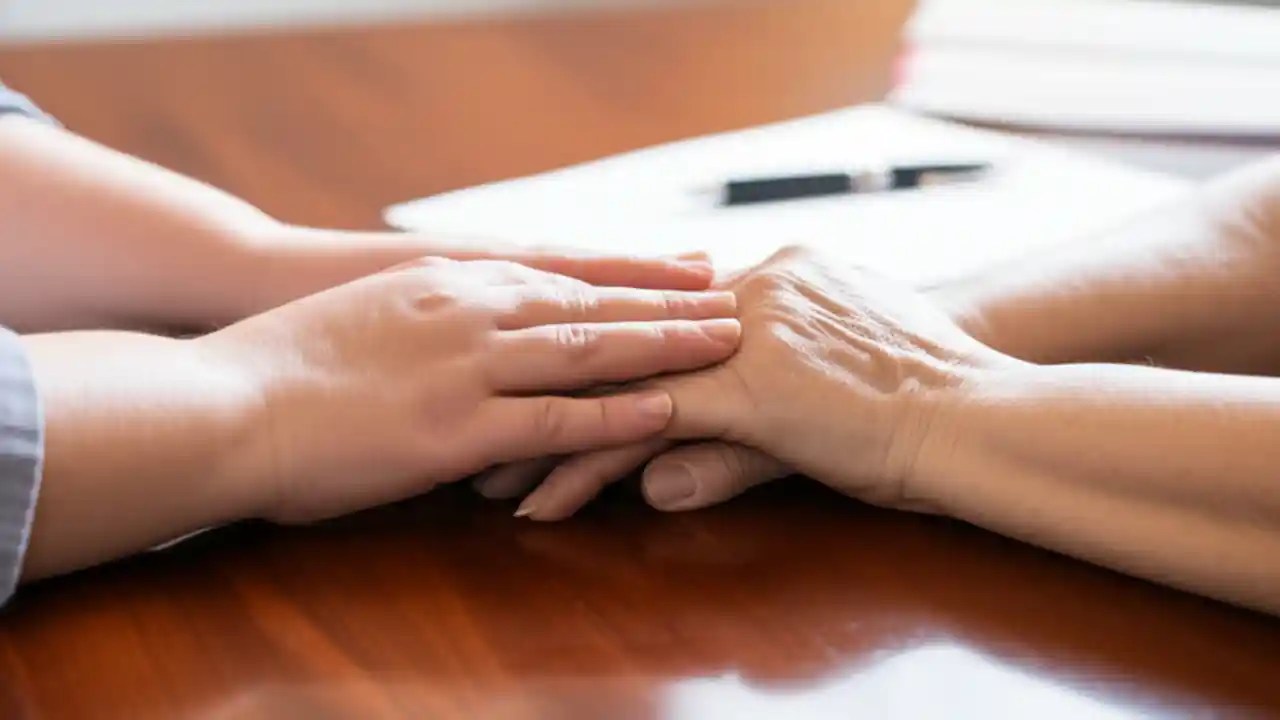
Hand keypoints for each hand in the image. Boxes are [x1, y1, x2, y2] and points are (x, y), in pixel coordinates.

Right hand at [195, 256, 739, 523]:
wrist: (226, 402)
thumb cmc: (285, 363)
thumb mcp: (369, 312)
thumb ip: (431, 315)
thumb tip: (471, 329)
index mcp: (447, 280)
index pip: (561, 270)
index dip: (628, 272)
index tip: (681, 268)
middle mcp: (469, 309)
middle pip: (592, 302)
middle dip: (666, 303)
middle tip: (732, 297)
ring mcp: (468, 366)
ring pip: (590, 350)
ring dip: (664, 346)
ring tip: (726, 343)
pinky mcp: (457, 427)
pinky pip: (556, 419)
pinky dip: (617, 414)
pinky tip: (666, 410)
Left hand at [491, 246, 1021, 519]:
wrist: (982, 409)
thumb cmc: (919, 399)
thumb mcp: (813, 411)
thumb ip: (725, 444)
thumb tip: (651, 487)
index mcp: (766, 278)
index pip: (650, 318)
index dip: (582, 353)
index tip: (526, 384)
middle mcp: (745, 294)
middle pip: (615, 344)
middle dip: (541, 390)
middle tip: (473, 425)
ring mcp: (745, 337)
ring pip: (617, 385)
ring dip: (544, 434)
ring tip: (485, 478)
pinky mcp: (752, 389)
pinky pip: (648, 428)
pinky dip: (588, 466)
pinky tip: (542, 501)